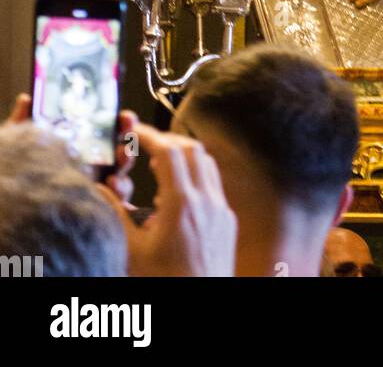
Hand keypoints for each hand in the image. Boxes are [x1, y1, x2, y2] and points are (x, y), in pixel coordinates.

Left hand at [7, 95, 136, 202]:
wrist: (11, 206)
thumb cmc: (19, 171)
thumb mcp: (23, 145)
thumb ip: (24, 122)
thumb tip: (25, 98)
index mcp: (82, 147)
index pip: (108, 132)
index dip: (121, 123)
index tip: (125, 116)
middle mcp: (93, 167)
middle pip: (120, 155)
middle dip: (128, 148)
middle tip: (124, 147)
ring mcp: (95, 189)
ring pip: (121, 182)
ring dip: (123, 178)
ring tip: (114, 178)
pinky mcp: (93, 209)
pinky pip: (112, 206)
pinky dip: (114, 200)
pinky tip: (104, 195)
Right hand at [99, 123, 236, 276]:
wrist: (200, 306)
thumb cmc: (166, 283)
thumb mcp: (132, 251)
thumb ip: (116, 216)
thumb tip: (100, 189)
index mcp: (182, 205)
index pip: (169, 152)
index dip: (151, 135)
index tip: (135, 132)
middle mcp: (207, 202)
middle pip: (193, 150)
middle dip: (169, 142)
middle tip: (148, 146)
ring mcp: (221, 211)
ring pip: (208, 165)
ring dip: (186, 158)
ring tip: (160, 168)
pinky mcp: (227, 222)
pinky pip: (215, 186)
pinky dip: (197, 178)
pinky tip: (177, 196)